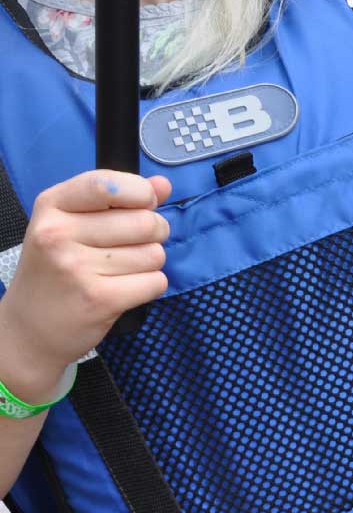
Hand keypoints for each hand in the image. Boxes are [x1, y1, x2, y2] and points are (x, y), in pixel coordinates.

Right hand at [0, 171, 171, 398]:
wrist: (28, 329)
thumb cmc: (57, 269)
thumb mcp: (73, 224)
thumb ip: (121, 200)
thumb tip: (164, 185)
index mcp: (52, 207)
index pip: (108, 184)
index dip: (141, 192)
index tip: (143, 204)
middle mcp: (58, 234)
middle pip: (145, 221)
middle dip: (153, 233)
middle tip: (129, 247)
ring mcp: (76, 268)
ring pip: (155, 253)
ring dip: (149, 263)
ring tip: (118, 272)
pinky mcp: (99, 299)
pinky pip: (156, 281)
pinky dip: (149, 286)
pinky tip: (122, 291)